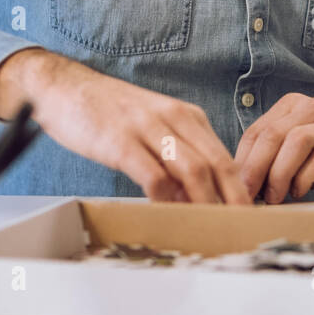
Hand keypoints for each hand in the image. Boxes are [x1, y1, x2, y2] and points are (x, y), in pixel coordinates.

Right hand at [0, 48, 249, 203]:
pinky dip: (165, 198)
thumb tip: (197, 194)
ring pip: (193, 169)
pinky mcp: (121, 141)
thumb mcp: (154, 125)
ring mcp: (149, 128)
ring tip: (212, 227)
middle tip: (241, 227)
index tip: (249, 214)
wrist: (64, 86)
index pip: (225, 156)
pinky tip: (168, 214)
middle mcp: (175, 118)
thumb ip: (177, 153)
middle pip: (217, 164)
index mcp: (188, 116)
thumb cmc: (109, 112)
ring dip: (206, 202)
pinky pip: (153, 174)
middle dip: (233, 199)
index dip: (240, 188)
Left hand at [235, 92, 313, 201]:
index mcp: (295, 105)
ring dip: (277, 174)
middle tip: (246, 195)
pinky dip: (303, 179)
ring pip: (295, 142)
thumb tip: (240, 184)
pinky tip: (298, 192)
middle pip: (273, 134)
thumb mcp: (300, 149)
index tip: (234, 188)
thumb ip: (273, 157)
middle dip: (254, 168)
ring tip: (273, 197)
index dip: (242, 161)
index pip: (257, 130)